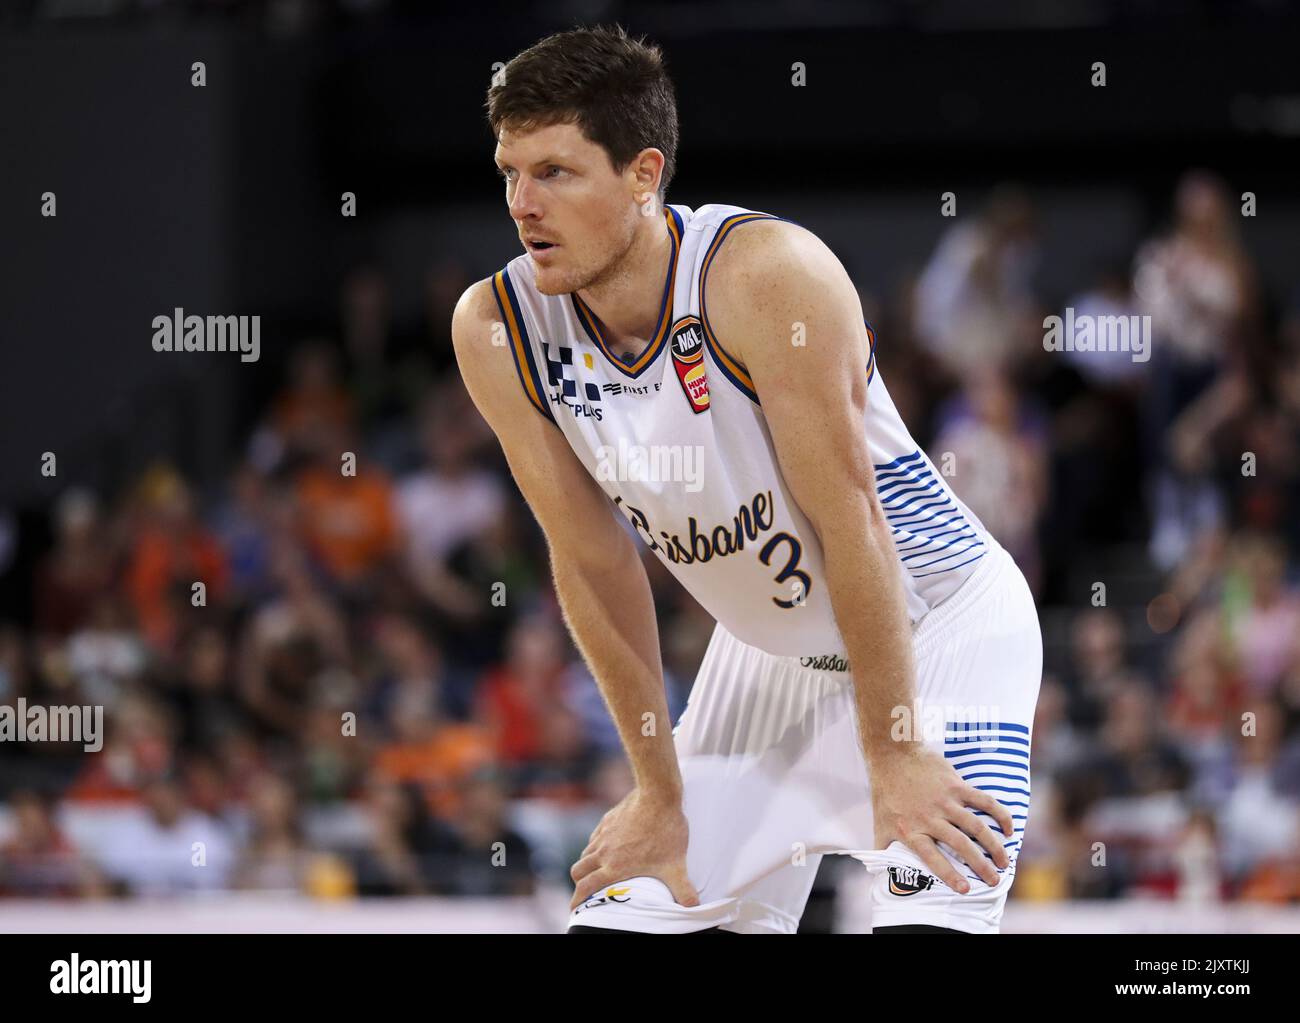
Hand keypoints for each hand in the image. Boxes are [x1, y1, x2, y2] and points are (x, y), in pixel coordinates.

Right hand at [569, 788, 699, 910]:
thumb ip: (683, 889)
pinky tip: (607, 846)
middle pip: (578, 871)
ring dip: (587, 864)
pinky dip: (595, 846)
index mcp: (615, 866)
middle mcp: (604, 851)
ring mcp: (604, 834)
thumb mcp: (675, 865)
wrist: (658, 795)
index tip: (574, 909)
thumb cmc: (666, 831)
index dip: (577, 900)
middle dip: (578, 882)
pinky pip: (594, 837)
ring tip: (596, 870)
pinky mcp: (607, 820)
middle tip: (585, 889)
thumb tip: (693, 907)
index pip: (587, 887)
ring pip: (585, 853)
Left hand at [869, 744, 1015, 892]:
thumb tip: (881, 873)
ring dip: (994, 846)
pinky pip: (984, 801)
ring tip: (1004, 862)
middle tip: (994, 880)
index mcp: (910, 830)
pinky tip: (1009, 829)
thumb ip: (884, 849)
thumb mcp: (880, 824)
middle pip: (961, 845)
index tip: (966, 890)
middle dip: (981, 866)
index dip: (950, 875)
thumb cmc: (886, 793)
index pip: (932, 858)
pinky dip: (1000, 815)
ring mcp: (945, 801)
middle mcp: (929, 818)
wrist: (893, 755)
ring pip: (976, 827)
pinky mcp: (956, 786)